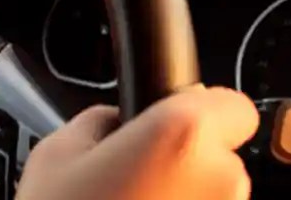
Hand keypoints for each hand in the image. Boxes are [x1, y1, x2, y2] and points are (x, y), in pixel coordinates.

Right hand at [17, 86, 259, 199]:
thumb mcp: (57, 154)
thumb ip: (102, 122)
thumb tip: (118, 122)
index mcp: (182, 136)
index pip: (234, 106)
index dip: (204, 113)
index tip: (175, 126)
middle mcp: (220, 180)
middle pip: (222, 158)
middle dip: (187, 166)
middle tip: (136, 184)